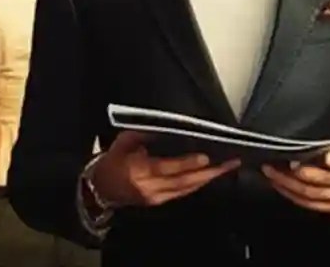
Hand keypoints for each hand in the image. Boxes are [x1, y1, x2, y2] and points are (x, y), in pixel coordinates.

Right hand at [90, 130, 240, 207]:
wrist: (100, 188)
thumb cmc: (112, 161)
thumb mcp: (123, 142)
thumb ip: (144, 134)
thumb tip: (167, 126)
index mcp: (140, 170)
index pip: (168, 167)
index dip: (187, 163)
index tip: (205, 157)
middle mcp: (150, 187)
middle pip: (184, 181)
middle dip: (209, 173)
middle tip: (229, 163)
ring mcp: (156, 197)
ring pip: (187, 189)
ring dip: (208, 179)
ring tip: (227, 168)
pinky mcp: (159, 202)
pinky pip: (183, 193)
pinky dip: (198, 184)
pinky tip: (210, 176)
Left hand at [260, 142, 329, 213]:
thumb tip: (303, 142)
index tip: (318, 154)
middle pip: (326, 180)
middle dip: (299, 173)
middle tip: (277, 163)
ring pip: (316, 194)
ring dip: (290, 185)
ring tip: (272, 174)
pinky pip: (312, 205)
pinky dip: (293, 196)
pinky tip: (280, 186)